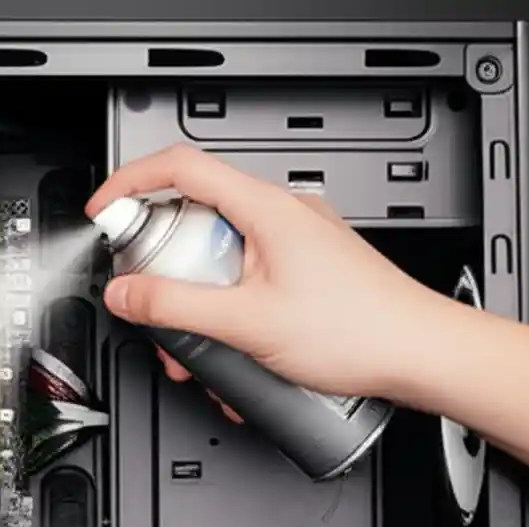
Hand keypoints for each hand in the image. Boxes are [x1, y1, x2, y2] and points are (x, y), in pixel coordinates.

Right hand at [87, 143, 455, 402]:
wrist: (424, 356)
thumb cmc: (361, 331)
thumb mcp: (248, 323)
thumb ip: (176, 307)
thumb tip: (126, 293)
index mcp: (266, 208)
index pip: (180, 167)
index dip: (131, 183)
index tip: (104, 212)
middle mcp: (282, 215)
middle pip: (194, 221)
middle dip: (165, 273)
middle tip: (156, 307)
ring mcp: (296, 242)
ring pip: (220, 258)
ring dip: (198, 306)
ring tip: (204, 351)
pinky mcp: (307, 271)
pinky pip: (247, 279)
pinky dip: (229, 313)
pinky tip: (237, 355)